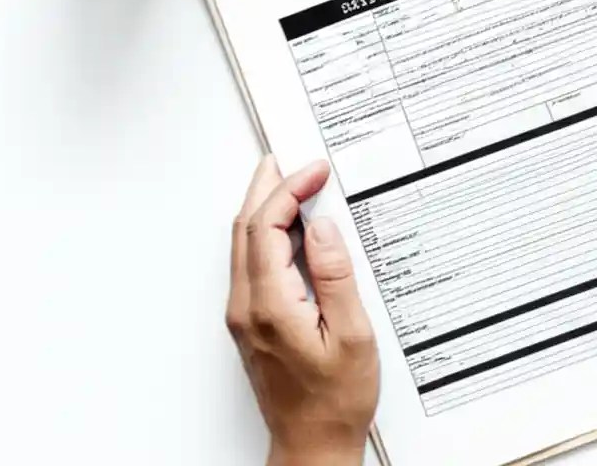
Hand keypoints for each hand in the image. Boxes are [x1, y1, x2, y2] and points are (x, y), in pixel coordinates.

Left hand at [226, 156, 379, 465]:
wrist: (312, 444)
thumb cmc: (336, 401)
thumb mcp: (352, 335)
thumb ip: (335, 277)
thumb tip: (324, 229)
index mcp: (270, 306)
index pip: (268, 228)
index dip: (290, 191)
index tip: (315, 171)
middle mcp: (247, 308)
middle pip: (246, 229)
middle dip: (268, 187)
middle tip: (292, 160)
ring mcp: (243, 316)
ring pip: (243, 245)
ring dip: (264, 208)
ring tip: (290, 183)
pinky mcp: (249, 323)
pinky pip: (250, 264)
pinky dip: (267, 234)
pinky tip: (290, 229)